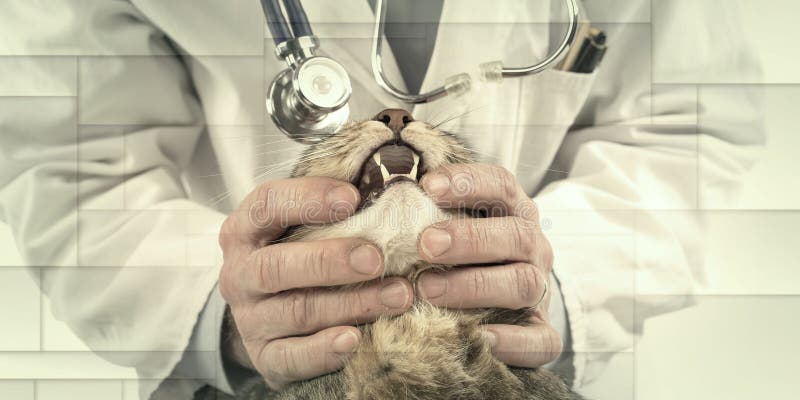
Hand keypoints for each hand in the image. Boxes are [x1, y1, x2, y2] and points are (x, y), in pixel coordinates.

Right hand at [218, 177, 413, 388]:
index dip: (307, 199)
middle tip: (376, 257)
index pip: (267, 205)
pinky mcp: (265, 355)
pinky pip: (291, 357)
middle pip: (277, 266)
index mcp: (245, 230)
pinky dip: (324, 350)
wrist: (267, 315)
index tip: (352, 198)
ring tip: (397, 295)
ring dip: (350, 303)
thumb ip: (330, 207)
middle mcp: (240, 273)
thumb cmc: (297, 255)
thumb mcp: (300, 226)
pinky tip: (355, 339)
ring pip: (296, 311)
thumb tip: (384, 176)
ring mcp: (250, 318)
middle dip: (329, 261)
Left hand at [416, 164, 560, 367]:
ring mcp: (541, 291)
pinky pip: (540, 340)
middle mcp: (533, 248)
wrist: (505, 309)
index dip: (469, 182)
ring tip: (428, 289)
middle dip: (470, 238)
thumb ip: (425, 214)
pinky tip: (479, 338)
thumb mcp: (450, 228)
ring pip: (523, 283)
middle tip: (425, 244)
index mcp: (514, 213)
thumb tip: (372, 196)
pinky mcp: (543, 333)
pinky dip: (512, 340)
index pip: (502, 186)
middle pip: (516, 234)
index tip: (428, 186)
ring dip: (475, 285)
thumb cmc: (460, 259)